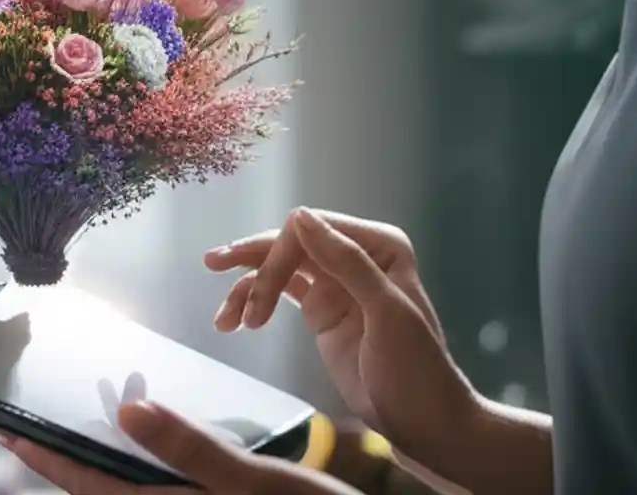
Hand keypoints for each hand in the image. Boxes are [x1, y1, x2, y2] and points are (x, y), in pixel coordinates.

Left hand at [0, 400, 363, 493]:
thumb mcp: (254, 482)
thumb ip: (189, 448)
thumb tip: (126, 414)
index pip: (84, 485)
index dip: (38, 454)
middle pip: (95, 489)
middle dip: (59, 452)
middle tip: (28, 410)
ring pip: (123, 488)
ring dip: (95, 457)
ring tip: (79, 412)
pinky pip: (153, 489)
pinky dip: (135, 463)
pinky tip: (145, 434)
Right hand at [205, 207, 478, 465]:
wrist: (424, 421)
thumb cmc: (416, 369)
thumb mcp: (386, 313)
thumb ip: (347, 262)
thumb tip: (298, 215)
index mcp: (379, 246)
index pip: (313, 229)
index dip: (278, 253)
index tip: (257, 297)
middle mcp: (355, 255)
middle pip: (290, 244)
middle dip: (254, 261)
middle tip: (213, 266)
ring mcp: (335, 282)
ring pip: (279, 268)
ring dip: (247, 286)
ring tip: (224, 320)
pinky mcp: (320, 309)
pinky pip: (278, 292)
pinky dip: (252, 301)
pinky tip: (231, 321)